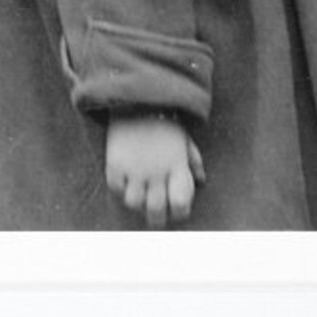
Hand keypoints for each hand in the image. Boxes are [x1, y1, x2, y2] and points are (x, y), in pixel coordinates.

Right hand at [105, 114, 204, 228]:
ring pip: (134, 203)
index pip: (180, 203)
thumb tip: (201, 181)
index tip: (177, 209)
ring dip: (137, 202)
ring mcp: (134, 169)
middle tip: (156, 215)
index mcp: (176, 165)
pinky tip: (126, 181)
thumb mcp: (185, 138)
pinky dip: (121, 189)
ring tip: (140, 194)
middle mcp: (156, 171)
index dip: (179, 211)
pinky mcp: (115, 164)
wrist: (139, 98)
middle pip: (156, 211)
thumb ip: (193, 160)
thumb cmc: (165, 120)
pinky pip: (116, 189)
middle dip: (157, 218)